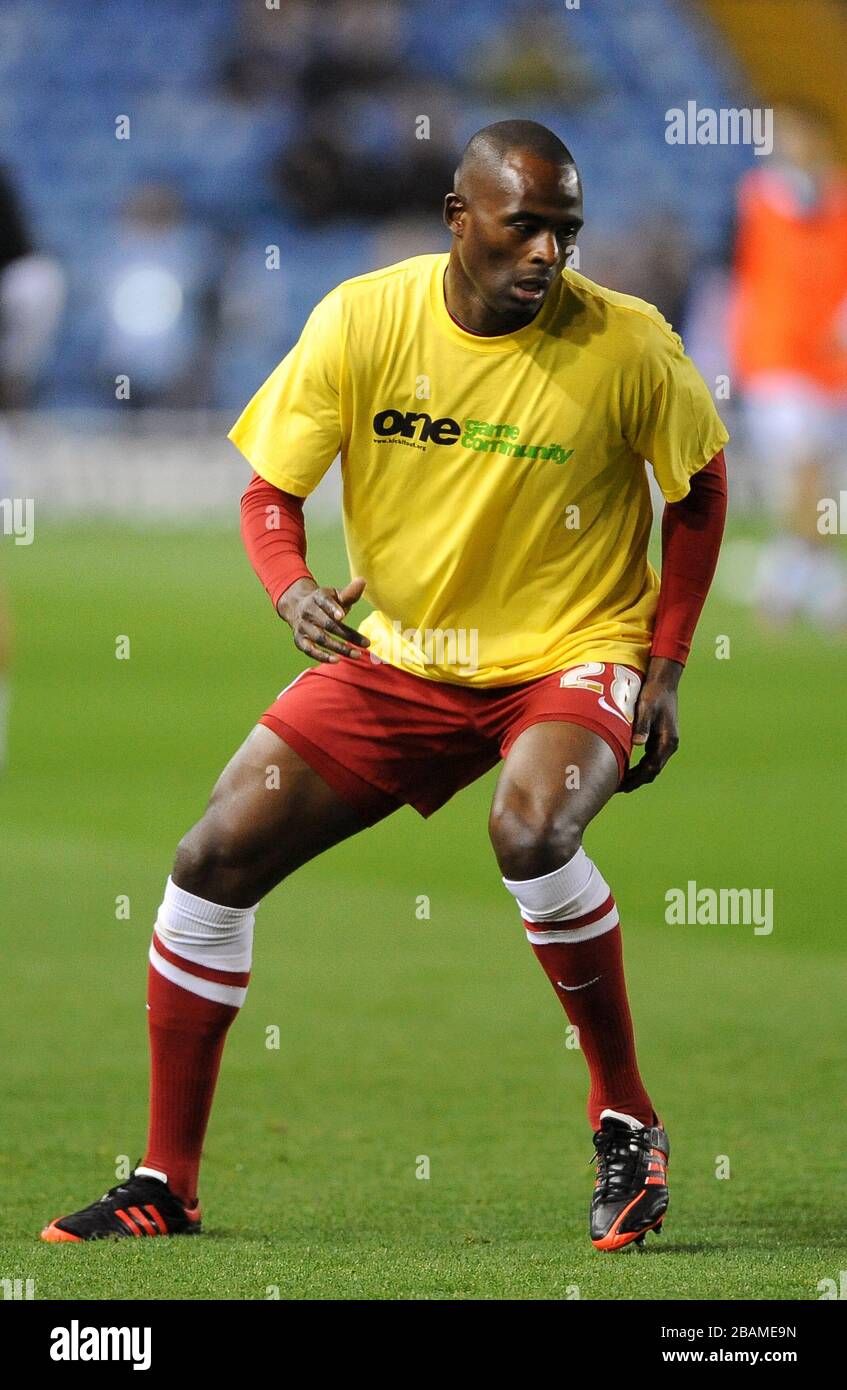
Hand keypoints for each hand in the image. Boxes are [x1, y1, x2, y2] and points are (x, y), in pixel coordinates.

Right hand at [277, 575, 370, 664]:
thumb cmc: (324, 602)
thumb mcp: (335, 595)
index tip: (342, 615)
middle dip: (347, 635)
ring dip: (339, 648)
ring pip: (320, 639)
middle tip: (365, 645)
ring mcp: (303, 627)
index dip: (332, 608)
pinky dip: (321, 656)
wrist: (297, 606)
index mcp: (317, 598)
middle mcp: (308, 612)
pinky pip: (309, 650)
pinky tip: (336, 660)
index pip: (324, 602)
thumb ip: (349, 593)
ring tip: (356, 654)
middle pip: (327, 624)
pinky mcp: (299, 640)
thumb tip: (363, 581)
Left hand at [619, 656, 681, 792]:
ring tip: (618, 782)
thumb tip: (637, 743)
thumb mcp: (646, 708)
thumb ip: (642, 725)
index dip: (636, 779)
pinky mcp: (660, 738)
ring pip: (651, 766)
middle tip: (616, 789)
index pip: (651, 768)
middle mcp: (669, 745)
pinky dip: (638, 766)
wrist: (664, 682)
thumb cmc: (654, 694)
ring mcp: (665, 742)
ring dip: (637, 775)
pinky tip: (625, 766)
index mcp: (668, 741)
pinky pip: (649, 758)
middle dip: (635, 781)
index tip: (621, 786)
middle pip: (652, 771)